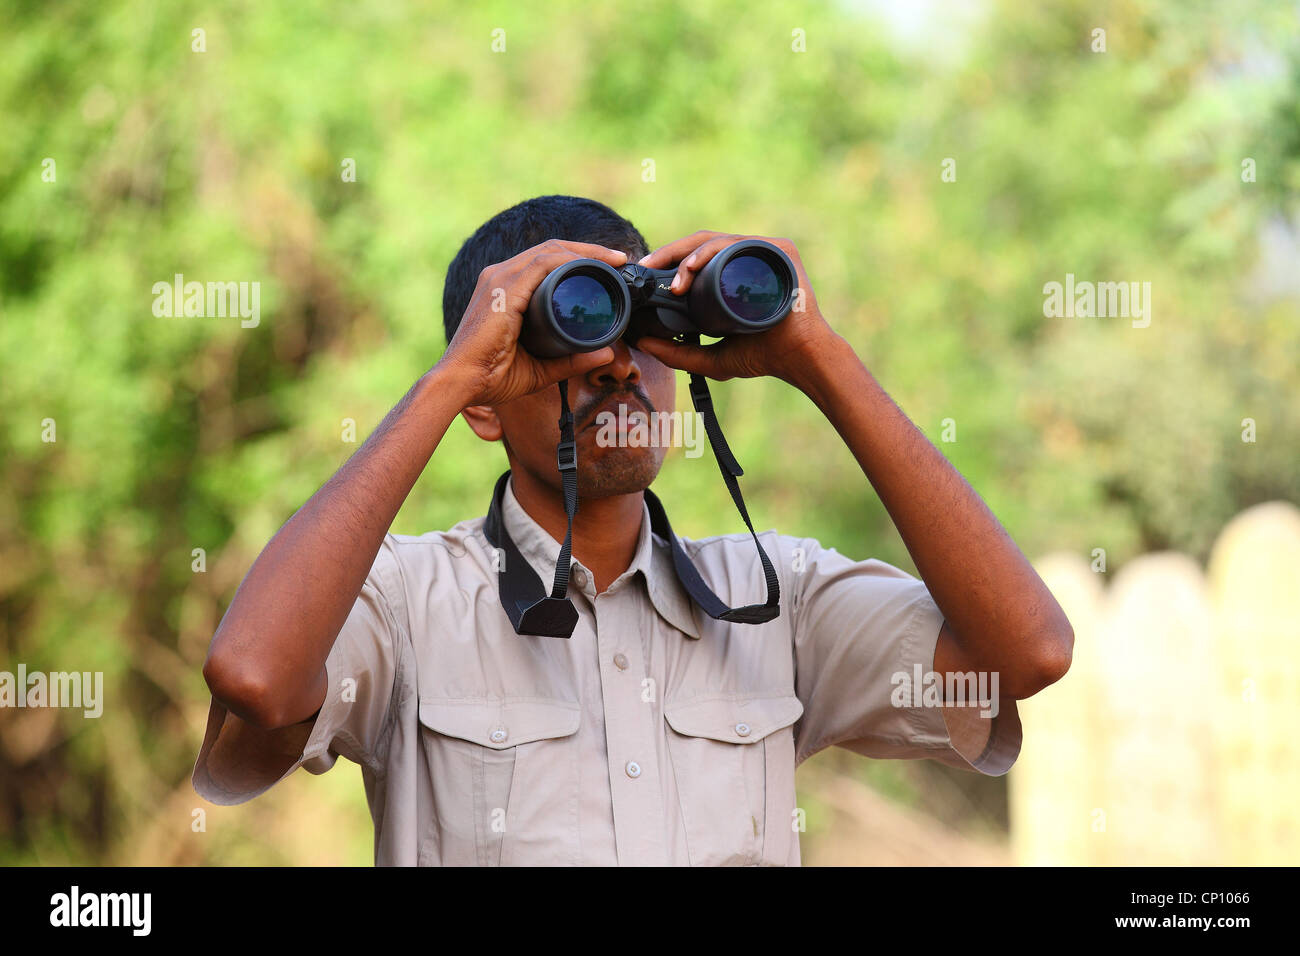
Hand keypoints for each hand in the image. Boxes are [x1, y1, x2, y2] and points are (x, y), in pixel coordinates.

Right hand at [437, 239, 628, 405]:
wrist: (461, 384)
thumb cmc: (491, 378)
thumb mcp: (541, 369)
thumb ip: (572, 361)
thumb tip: (607, 354)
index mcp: (504, 289)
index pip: (545, 262)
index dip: (578, 260)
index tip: (609, 268)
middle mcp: (500, 276)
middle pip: (551, 250)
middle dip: (588, 251)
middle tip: (619, 260)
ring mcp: (500, 277)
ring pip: (551, 251)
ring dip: (586, 251)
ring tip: (614, 260)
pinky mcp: (504, 287)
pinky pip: (543, 263)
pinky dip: (572, 260)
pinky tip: (593, 264)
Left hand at [630, 230, 837, 385]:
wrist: (799, 357)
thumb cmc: (763, 355)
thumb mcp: (712, 356)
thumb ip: (678, 353)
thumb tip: (643, 343)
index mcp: (732, 273)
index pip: (695, 258)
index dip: (667, 261)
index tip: (644, 276)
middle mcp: (747, 257)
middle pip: (701, 244)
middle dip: (669, 254)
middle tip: (647, 269)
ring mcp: (763, 250)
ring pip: (715, 241)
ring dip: (687, 257)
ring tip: (674, 282)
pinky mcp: (778, 249)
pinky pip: (737, 242)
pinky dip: (711, 251)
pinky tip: (692, 267)